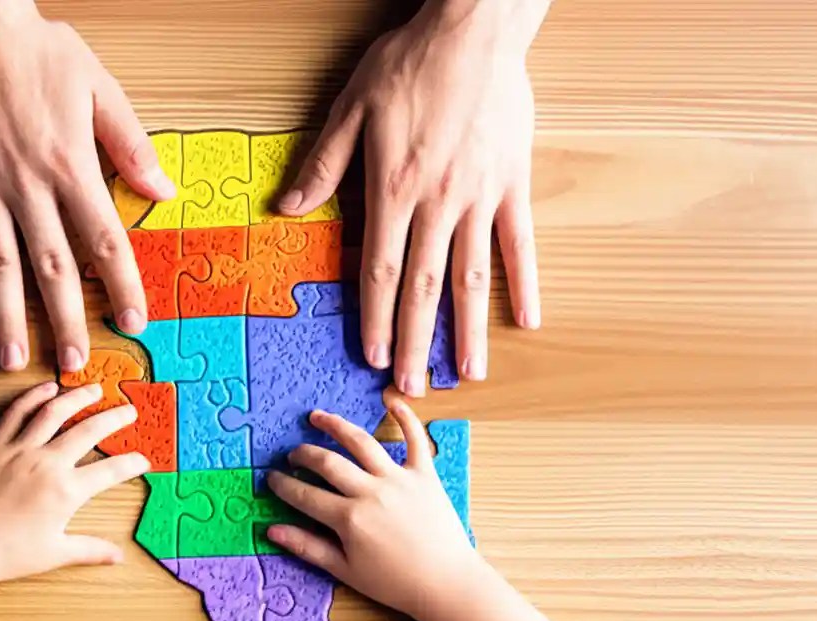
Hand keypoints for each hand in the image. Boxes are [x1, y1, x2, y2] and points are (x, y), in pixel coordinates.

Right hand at [0, 0, 174, 370]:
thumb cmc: (35, 47)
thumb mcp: (98, 86)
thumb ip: (129, 145)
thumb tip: (162, 191)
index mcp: (69, 166)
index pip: (103, 240)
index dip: (122, 285)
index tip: (135, 321)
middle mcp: (25, 187)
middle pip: (51, 267)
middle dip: (66, 320)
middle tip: (74, 363)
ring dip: (7, 319)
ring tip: (13, 361)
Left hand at [0, 382, 149, 586]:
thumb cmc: (4, 553)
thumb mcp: (53, 554)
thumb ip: (89, 550)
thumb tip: (118, 556)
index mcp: (66, 492)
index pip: (110, 472)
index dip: (131, 463)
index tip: (143, 459)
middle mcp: (48, 464)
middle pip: (89, 431)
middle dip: (114, 418)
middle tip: (129, 409)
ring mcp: (20, 450)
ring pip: (56, 413)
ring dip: (79, 397)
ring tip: (95, 389)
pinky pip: (17, 412)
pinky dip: (34, 396)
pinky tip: (48, 388)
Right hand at [266, 398, 478, 618]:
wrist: (446, 583)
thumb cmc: (395, 582)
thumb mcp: (346, 570)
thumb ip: (308, 547)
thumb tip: (272, 530)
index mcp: (349, 519)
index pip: (305, 495)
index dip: (284, 485)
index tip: (271, 478)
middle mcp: (371, 492)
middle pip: (328, 462)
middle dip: (304, 455)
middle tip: (293, 455)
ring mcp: (399, 479)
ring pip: (361, 442)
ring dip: (336, 425)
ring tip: (318, 417)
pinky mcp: (425, 474)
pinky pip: (415, 439)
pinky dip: (405, 417)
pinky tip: (391, 401)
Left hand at [279, 0, 547, 394]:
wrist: (473, 31)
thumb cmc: (409, 64)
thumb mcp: (351, 107)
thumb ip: (323, 164)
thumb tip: (288, 206)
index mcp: (392, 189)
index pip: (381, 270)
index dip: (377, 319)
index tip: (373, 359)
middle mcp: (437, 203)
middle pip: (425, 287)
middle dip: (417, 343)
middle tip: (415, 388)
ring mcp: (479, 197)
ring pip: (472, 276)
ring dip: (467, 330)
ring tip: (469, 375)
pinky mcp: (513, 183)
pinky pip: (520, 243)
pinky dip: (524, 283)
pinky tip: (527, 321)